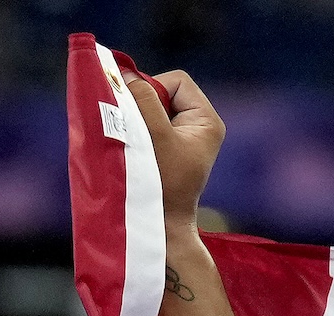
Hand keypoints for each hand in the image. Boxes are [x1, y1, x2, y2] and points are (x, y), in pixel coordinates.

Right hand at [124, 70, 224, 228]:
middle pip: (165, 92)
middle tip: (133, 126)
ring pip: (155, 109)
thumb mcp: (154, 136)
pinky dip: (138, 129)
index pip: (178, 81)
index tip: (140, 111)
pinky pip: (151, 125)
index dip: (154, 87)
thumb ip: (143, 101)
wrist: (162, 223)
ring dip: (138, 117)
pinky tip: (132, 146)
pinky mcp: (172, 149)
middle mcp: (201, 126)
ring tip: (133, 139)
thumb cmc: (162, 182)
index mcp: (207, 121)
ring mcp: (186, 138)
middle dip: (144, 103)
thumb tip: (126, 74)